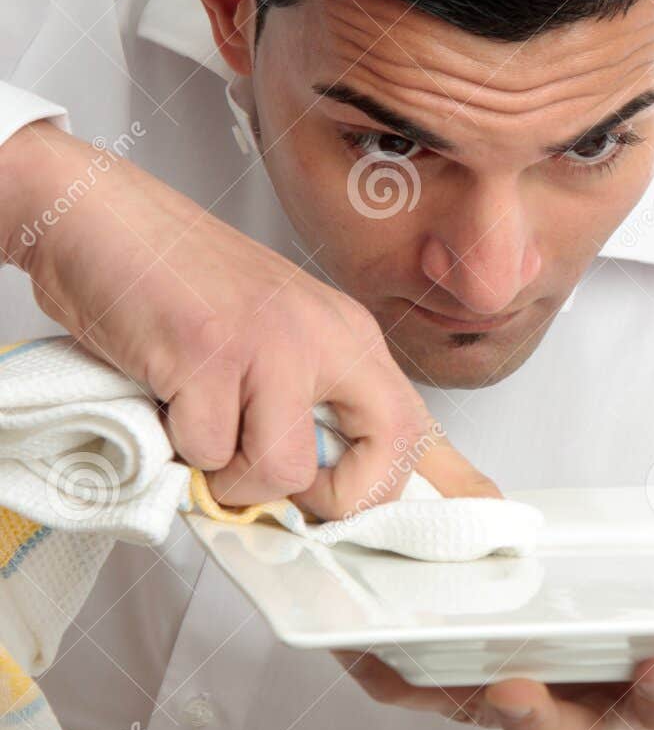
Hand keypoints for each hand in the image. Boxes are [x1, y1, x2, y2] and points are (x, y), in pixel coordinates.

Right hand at [1, 121, 494, 513]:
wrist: (93, 214)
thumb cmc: (172, 279)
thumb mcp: (269, 336)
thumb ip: (307, 405)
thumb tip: (331, 488)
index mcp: (345, 335)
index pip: (420, 423)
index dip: (454, 483)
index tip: (484, 515)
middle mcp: (322, 335)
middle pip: (382, 456)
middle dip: (331, 499)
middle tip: (275, 482)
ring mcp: (270, 342)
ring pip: (284, 471)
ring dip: (233, 475)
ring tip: (203, 427)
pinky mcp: (209, 353)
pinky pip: (211, 452)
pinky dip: (180, 448)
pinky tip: (168, 399)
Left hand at [337, 652, 653, 729]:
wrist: (621, 727)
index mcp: (651, 709)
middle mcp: (583, 720)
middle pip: (560, 727)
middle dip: (541, 715)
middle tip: (519, 690)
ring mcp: (520, 711)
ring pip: (475, 709)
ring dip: (434, 691)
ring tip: (390, 665)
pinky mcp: (467, 696)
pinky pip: (419, 691)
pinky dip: (381, 672)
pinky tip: (345, 647)